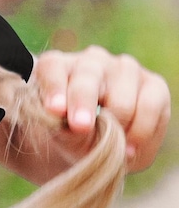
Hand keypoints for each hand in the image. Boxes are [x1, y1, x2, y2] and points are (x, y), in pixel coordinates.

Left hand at [34, 46, 171, 174]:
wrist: (103, 144)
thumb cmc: (74, 135)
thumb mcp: (63, 135)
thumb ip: (65, 130)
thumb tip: (77, 127)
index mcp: (58, 66)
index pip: (52, 68)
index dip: (54, 87)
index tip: (55, 110)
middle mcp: (91, 60)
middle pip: (87, 77)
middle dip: (84, 102)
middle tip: (81, 126)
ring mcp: (124, 68)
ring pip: (122, 97)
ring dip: (117, 125)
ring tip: (113, 145)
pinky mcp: (154, 84)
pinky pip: (150, 105)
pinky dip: (141, 130)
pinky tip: (130, 147)